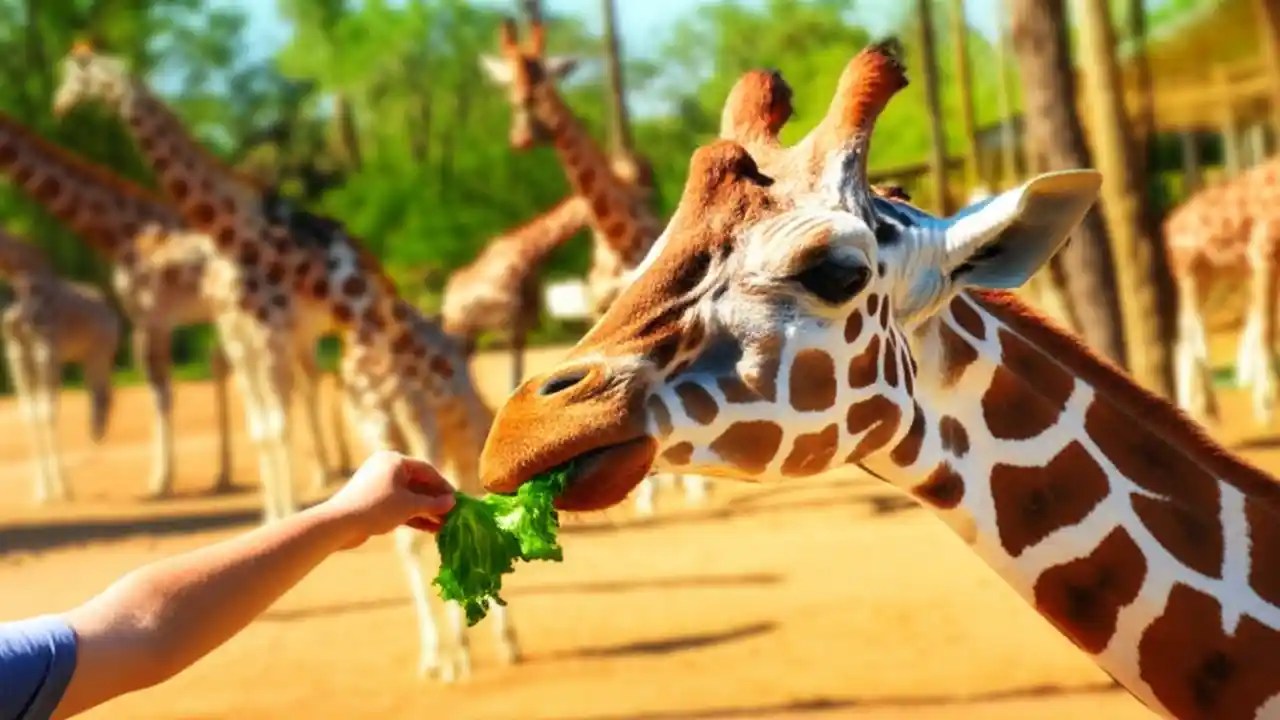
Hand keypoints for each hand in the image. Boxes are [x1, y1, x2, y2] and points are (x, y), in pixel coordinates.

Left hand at [319, 451, 456, 548]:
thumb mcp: (409, 505)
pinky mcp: (374, 502)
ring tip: (444, 524)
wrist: (340, 523)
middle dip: (435, 501)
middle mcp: (387, 469)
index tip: (457, 500)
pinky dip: (413, 515)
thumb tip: (452, 503)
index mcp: (395, 461)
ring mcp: (379, 486)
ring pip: (409, 497)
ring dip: (426, 510)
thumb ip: (433, 504)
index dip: (443, 486)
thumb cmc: (377, 508)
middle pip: (418, 484)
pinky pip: (399, 506)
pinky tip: (429, 528)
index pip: (427, 470)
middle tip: (452, 514)